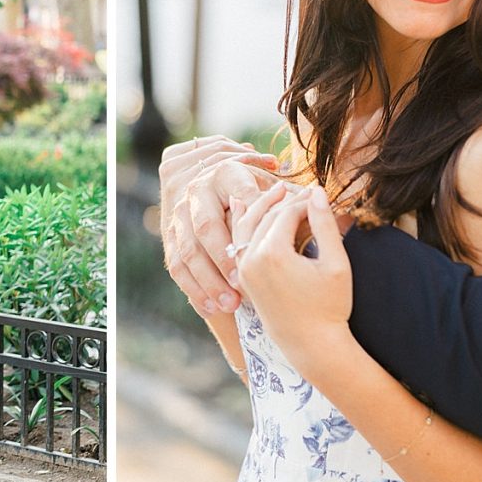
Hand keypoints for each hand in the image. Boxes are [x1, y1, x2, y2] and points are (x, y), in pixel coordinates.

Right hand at [159, 135, 280, 317]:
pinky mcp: (171, 238)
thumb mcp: (269, 183)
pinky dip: (195, 290)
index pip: (238, 194)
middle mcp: (197, 190)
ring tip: (231, 304)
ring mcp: (179, 215)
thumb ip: (285, 191)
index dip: (250, 220)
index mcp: (224, 172)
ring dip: (208, 281)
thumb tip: (310, 197)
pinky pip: (177, 266)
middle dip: (223, 258)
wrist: (214, 187)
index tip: (263, 246)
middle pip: (206, 226)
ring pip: (188, 251)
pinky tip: (213, 309)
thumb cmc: (256, 190)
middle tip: (242, 283)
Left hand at [231, 185, 351, 371]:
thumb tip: (316, 191)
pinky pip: (238, 241)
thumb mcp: (335, 264)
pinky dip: (242, 222)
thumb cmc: (331, 306)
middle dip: (286, 201)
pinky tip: (244, 205)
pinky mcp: (243, 277)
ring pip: (247, 225)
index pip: (287, 212)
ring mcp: (243, 269)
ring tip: (279, 191)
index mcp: (273, 253)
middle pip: (266, 216)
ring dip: (262, 206)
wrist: (311, 345)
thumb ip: (324, 225)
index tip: (321, 195)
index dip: (306, 201)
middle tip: (304, 192)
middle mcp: (251, 259)